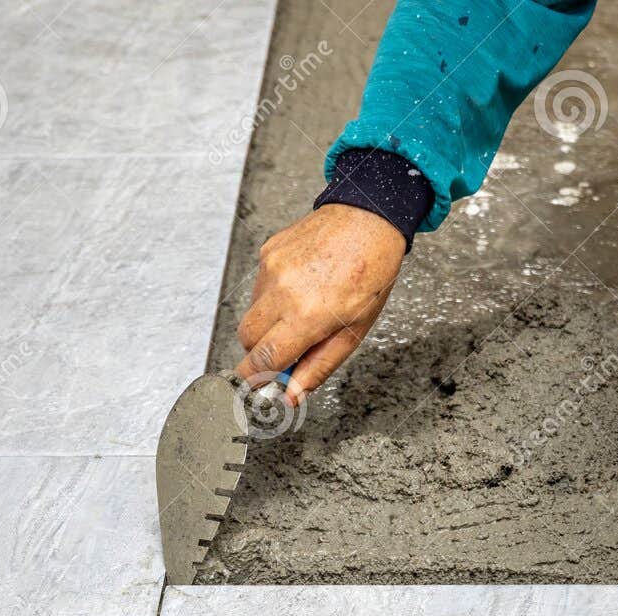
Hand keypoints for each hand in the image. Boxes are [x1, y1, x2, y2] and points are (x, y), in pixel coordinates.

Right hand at [235, 203, 406, 404]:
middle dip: (260, 351)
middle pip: (246, 339)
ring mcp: (271, 269)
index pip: (261, 360)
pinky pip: (258, 286)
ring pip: (251, 312)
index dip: (253, 379)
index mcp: (307, 316)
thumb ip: (318, 367)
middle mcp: (283, 291)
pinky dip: (273, 295)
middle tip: (286, 348)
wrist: (369, 218)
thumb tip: (291, 395)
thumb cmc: (370, 273)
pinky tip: (299, 285)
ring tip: (301, 308)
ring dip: (268, 322)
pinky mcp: (267, 252)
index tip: (254, 386)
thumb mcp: (353, 332)